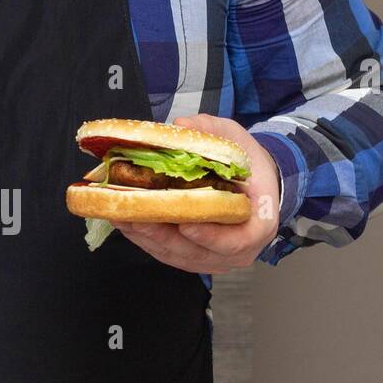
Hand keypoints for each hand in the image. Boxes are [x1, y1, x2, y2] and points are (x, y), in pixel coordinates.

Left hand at [112, 114, 279, 274]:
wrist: (252, 185)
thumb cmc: (247, 165)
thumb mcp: (236, 139)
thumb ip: (212, 130)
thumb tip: (181, 124)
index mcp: (260, 224)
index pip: (237, 241)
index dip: (210, 236)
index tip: (185, 225)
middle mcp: (239, 251)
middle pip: (198, 252)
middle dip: (163, 236)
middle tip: (136, 216)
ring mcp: (215, 258)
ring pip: (178, 256)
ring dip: (147, 239)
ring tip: (123, 217)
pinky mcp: (194, 259)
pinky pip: (168, 255)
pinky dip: (146, 241)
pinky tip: (127, 223)